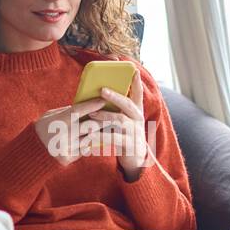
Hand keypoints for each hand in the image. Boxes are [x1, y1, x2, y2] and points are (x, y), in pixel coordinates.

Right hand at [33, 97, 108, 166]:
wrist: (30, 153)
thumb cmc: (41, 129)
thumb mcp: (49, 116)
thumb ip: (65, 111)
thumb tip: (84, 104)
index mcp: (58, 121)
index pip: (79, 110)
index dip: (93, 105)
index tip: (104, 100)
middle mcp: (64, 134)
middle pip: (90, 125)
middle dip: (103, 120)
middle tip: (114, 115)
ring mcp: (66, 147)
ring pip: (90, 139)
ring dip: (101, 133)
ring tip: (110, 128)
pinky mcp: (68, 158)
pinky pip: (85, 150)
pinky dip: (92, 144)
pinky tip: (98, 140)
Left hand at [83, 62, 149, 180]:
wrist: (135, 160)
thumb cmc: (125, 136)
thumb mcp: (124, 121)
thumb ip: (117, 110)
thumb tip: (99, 96)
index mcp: (136, 111)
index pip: (138, 93)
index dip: (136, 82)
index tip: (133, 70)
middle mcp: (138, 119)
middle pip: (128, 104)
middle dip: (115, 96)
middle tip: (102, 90)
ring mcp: (135, 132)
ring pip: (120, 120)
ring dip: (105, 116)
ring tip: (91, 115)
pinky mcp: (130, 145)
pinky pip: (115, 138)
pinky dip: (102, 136)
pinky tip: (91, 135)